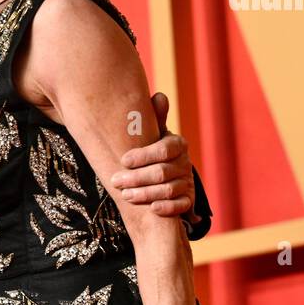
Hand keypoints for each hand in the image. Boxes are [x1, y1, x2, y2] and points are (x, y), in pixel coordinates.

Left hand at [110, 91, 195, 217]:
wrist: (165, 176)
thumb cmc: (152, 150)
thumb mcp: (152, 134)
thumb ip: (153, 117)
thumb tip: (160, 96)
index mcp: (176, 144)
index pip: (164, 149)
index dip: (144, 156)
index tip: (123, 160)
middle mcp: (184, 162)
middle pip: (162, 172)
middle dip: (137, 178)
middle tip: (116, 181)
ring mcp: (187, 182)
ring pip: (169, 190)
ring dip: (145, 193)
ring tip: (125, 195)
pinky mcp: (188, 199)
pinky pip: (181, 205)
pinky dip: (167, 207)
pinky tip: (152, 208)